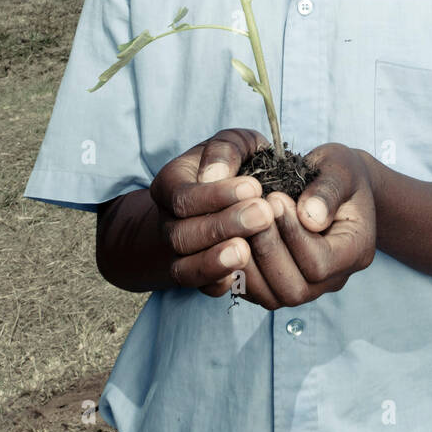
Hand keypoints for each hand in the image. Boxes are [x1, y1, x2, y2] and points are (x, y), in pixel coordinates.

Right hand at [150, 127, 276, 296]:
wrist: (232, 193)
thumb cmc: (234, 163)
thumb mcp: (233, 142)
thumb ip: (225, 150)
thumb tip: (213, 174)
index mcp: (170, 185)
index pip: (182, 197)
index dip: (215, 196)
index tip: (253, 187)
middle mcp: (168, 223)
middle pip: (182, 235)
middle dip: (223, 226)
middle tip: (262, 214)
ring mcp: (180, 254)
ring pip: (185, 268)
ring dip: (216, 261)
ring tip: (246, 250)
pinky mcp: (198, 276)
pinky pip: (201, 288)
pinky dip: (217, 284)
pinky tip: (240, 275)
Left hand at [230, 143, 376, 310]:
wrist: (335, 184)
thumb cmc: (340, 173)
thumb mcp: (340, 169)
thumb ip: (328, 190)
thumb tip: (310, 217)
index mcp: (355, 252)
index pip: (320, 264)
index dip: (292, 235)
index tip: (273, 198)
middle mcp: (334, 278)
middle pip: (295, 289)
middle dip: (267, 251)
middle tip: (252, 211)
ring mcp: (309, 287)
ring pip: (272, 298)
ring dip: (249, 263)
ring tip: (240, 224)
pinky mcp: (282, 284)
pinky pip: (256, 293)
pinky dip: (238, 270)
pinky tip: (231, 238)